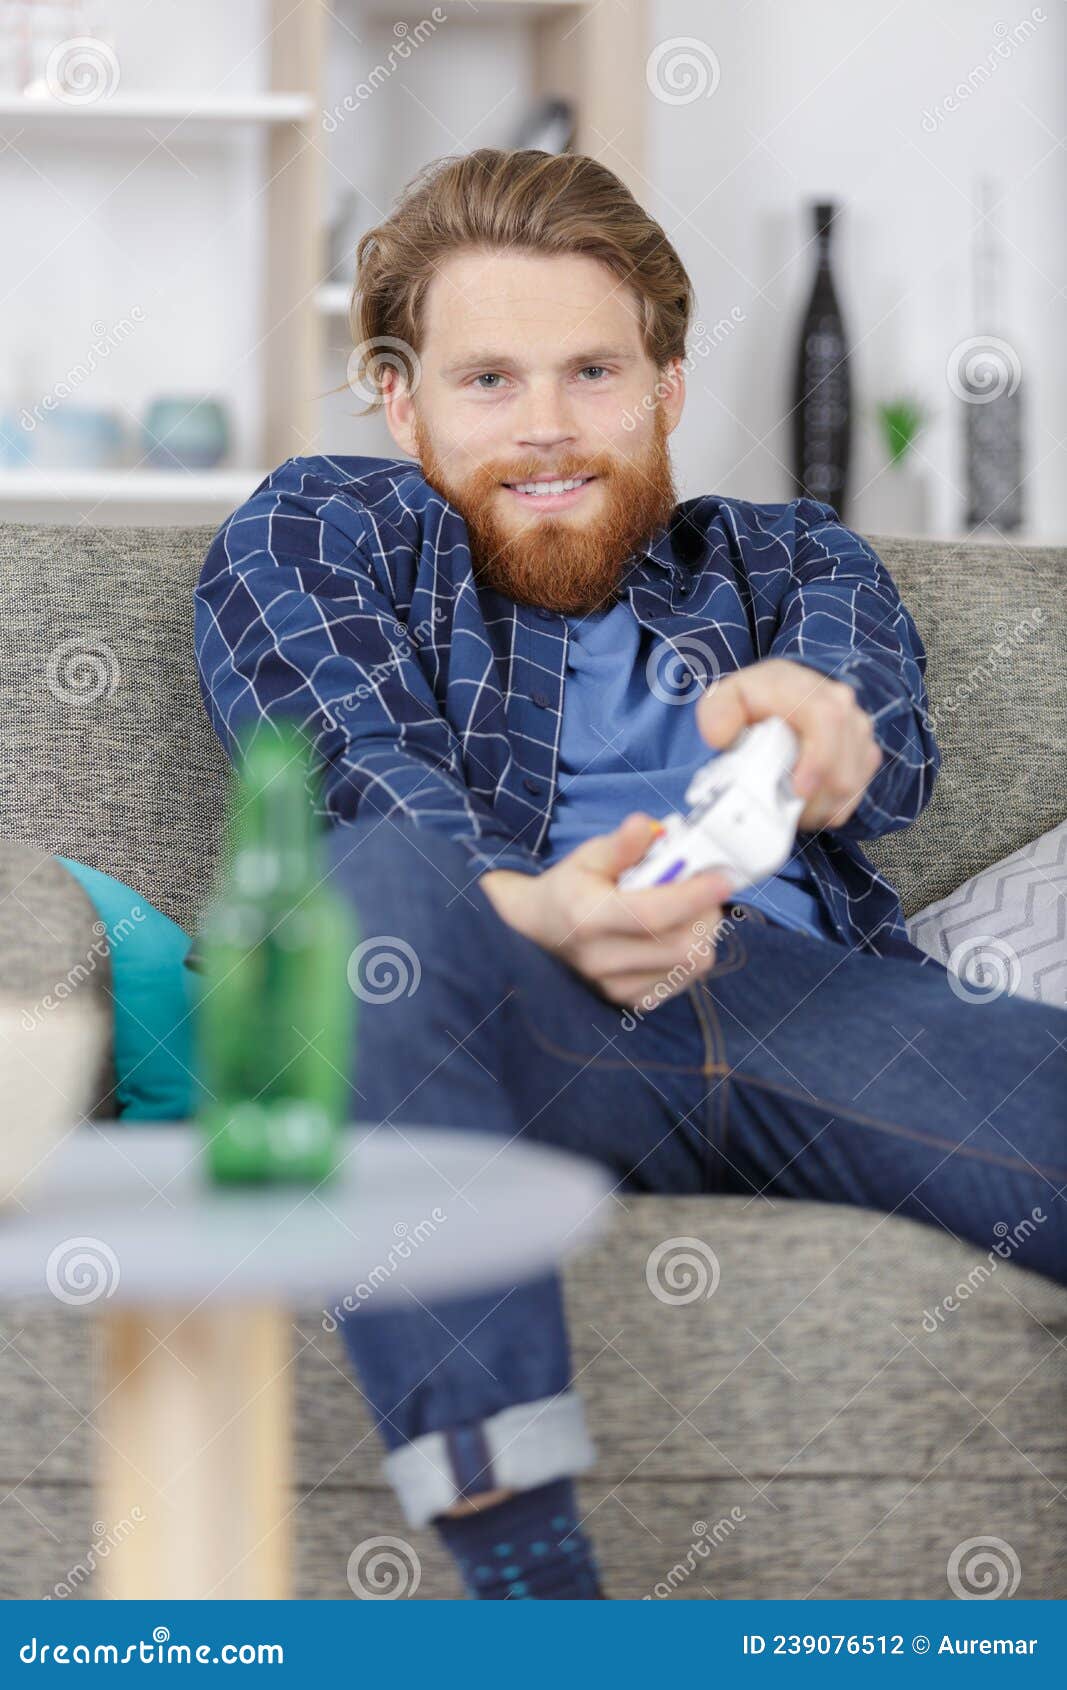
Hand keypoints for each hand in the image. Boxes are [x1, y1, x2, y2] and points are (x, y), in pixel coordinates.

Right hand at [480, 813, 733, 1008]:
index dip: (694, 896)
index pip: (653, 915)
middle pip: (682, 946)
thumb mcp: (588, 857)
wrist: (540, 931)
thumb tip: (647, 826)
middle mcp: (601, 960)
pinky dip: (692, 953)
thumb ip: (621, 844)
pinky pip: (684, 979)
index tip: (723, 877)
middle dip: (706, 913)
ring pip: (691, 965)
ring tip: (689, 909)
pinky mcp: (632, 1001)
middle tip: (705, 889)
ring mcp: (617, 987)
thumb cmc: (570, 888)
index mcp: (587, 918)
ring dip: (704, 932)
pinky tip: (675, 933)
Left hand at [696, 657, 881, 830]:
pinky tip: (805, 805)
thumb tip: (721, 737)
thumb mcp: (724, 698)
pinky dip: (828, 809)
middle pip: (843, 765)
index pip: (827, 720)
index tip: (799, 790)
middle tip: (782, 809)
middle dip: (813, 799)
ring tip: (787, 806)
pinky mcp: (864, 754)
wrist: (780, 695)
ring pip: (851, 784)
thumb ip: (717, 713)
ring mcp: (857, 730)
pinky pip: (855, 795)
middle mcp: (840, 704)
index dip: (819, 760)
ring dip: (817, 808)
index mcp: (805, 688)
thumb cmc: (753, 700)